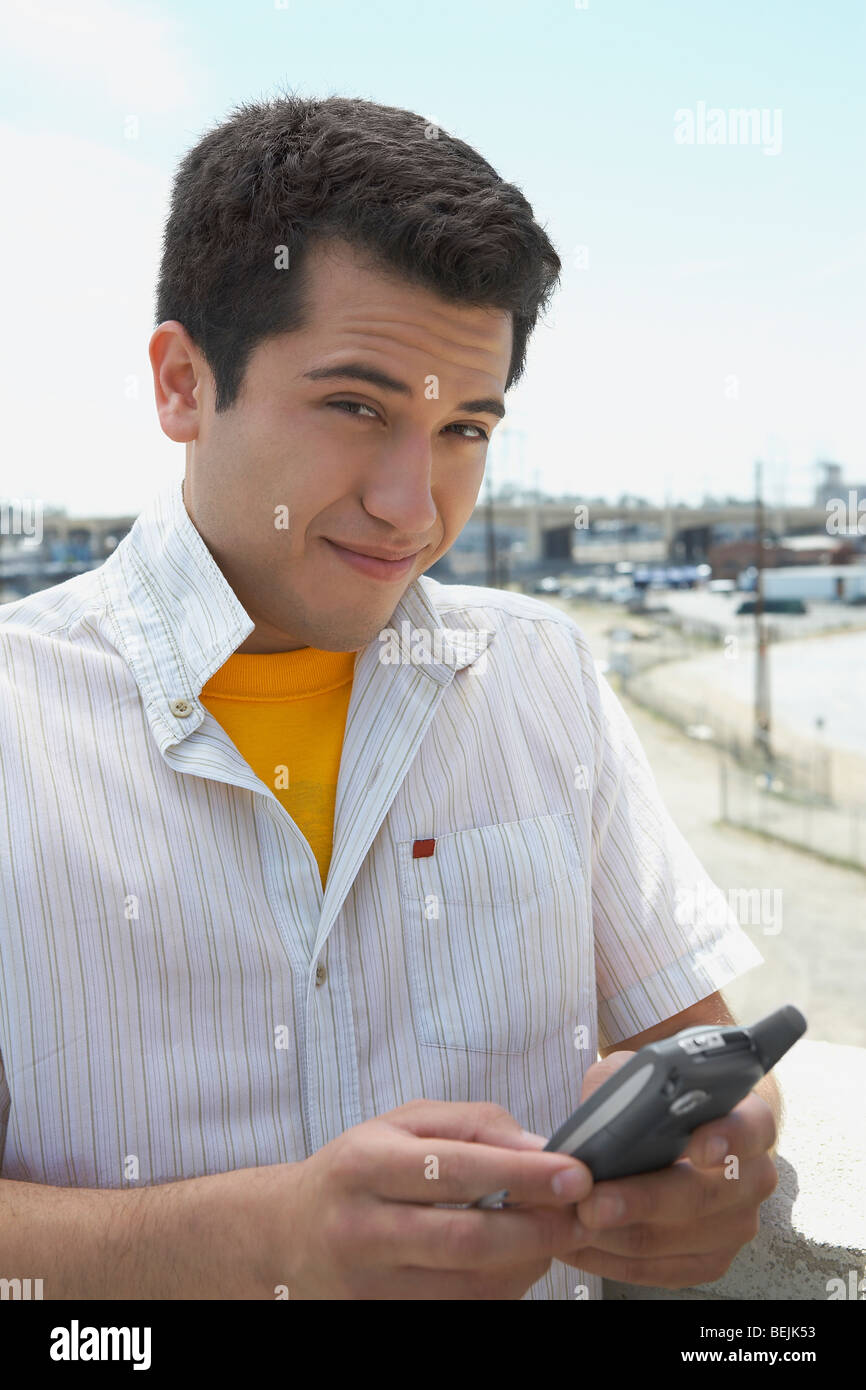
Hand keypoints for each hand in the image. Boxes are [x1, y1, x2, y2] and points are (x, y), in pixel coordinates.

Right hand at [272, 1100, 594, 1298]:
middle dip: (537, 1228)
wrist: (286, 1233)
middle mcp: (360, 1228)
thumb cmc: (357, 1168)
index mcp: (365, 1164)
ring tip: (552, 1236)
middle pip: (466, 1239)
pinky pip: (459, 1311)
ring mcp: (368, 1285)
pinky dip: (500, 1289)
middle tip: (582, 1214)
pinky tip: (516, 1262)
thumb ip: (472, 1124)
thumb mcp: (403, 1123)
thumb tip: (538, 1147)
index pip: (453, 1169)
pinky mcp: (381, 1318)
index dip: (521, 1174)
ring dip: (527, 1263)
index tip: (574, 1173)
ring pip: (469, 1286)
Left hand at [560, 1051, 778, 1288]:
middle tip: (592, 1203)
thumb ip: (625, 1087)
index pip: (750, 1128)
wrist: (671, 1134)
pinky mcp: (709, 1260)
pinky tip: (576, 1244)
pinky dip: (611, 1260)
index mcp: (749, 1122)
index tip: (698, 1147)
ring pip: (672, 1240)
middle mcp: (753, 1178)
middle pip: (701, 1196)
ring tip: (569, 1222)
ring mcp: (736, 1225)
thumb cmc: (655, 1100)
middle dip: (642, 1201)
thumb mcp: (640, 1073)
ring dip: (614, 1236)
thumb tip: (597, 1124)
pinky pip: (657, 1271)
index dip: (728, 1138)